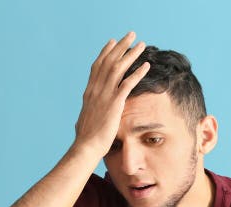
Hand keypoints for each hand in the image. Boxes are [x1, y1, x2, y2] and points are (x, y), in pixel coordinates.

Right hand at [74, 31, 150, 157]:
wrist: (86, 147)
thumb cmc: (86, 139)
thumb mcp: (85, 121)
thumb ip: (88, 113)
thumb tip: (84, 117)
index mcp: (89, 92)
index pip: (97, 66)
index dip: (106, 53)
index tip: (113, 42)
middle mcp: (96, 90)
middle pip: (109, 61)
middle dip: (120, 46)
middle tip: (130, 35)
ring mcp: (104, 95)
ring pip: (118, 68)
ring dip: (131, 54)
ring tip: (141, 44)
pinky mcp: (114, 103)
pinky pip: (128, 83)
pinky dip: (138, 73)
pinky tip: (146, 65)